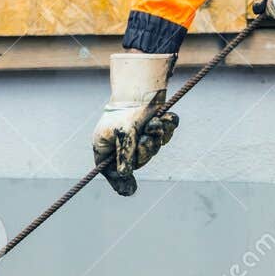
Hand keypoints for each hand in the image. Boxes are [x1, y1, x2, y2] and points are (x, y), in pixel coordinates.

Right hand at [92, 53, 179, 195]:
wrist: (141, 84)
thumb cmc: (127, 109)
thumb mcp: (124, 133)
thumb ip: (125, 155)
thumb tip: (124, 176)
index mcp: (106, 147)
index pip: (110, 172)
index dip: (120, 182)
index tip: (129, 191)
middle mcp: (122, 144)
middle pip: (137, 163)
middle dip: (145, 151)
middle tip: (147, 137)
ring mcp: (140, 136)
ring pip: (153, 150)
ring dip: (156, 137)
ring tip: (154, 123)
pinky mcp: (155, 127)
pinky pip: (166, 136)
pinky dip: (167, 129)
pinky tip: (164, 119)